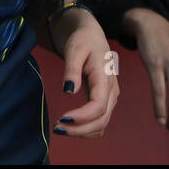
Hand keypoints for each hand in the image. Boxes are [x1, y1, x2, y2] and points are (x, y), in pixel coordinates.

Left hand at [49, 7, 118, 138]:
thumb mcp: (74, 49)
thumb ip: (72, 69)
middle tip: (57, 129)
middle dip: (80, 129)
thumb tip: (68, 91)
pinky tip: (71, 126)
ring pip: (102, 124)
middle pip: (102, 120)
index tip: (63, 119)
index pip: (98, 106)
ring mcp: (110, 97)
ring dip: (83, 131)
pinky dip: (87, 128)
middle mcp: (111, 91)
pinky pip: (100, 120)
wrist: (92, 36)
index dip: (82, 117)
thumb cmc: (83, 40)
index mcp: (105, 78)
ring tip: (60, 128)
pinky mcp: (105, 100)